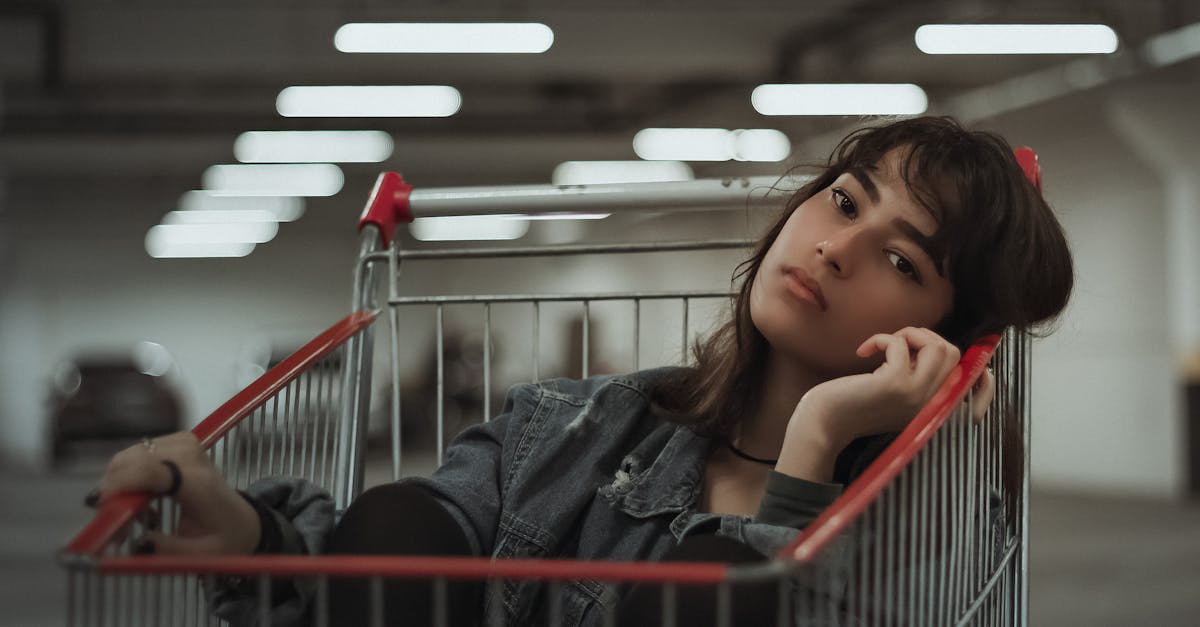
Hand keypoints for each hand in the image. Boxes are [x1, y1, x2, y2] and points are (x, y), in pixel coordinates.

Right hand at [89, 432, 259, 555]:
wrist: (242, 520)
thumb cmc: (223, 538)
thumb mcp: (198, 556)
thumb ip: (164, 549)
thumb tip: (134, 541)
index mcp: (198, 484)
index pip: (150, 470)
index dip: (117, 485)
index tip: (99, 508)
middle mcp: (191, 456)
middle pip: (131, 460)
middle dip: (113, 492)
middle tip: (116, 525)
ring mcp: (184, 444)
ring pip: (128, 457)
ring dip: (119, 486)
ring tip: (132, 516)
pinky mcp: (178, 441)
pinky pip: (136, 455)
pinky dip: (129, 477)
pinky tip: (141, 499)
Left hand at [792, 327, 963, 448]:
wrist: (823, 425)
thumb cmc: (853, 406)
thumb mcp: (895, 395)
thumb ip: (917, 378)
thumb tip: (930, 345)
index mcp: (935, 408)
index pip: (980, 387)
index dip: (980, 367)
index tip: (956, 356)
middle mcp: (932, 404)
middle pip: (955, 353)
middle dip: (926, 337)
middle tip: (897, 346)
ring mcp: (916, 395)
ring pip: (939, 346)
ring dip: (910, 334)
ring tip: (886, 345)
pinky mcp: (895, 385)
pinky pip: (900, 344)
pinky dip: (882, 339)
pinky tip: (863, 352)